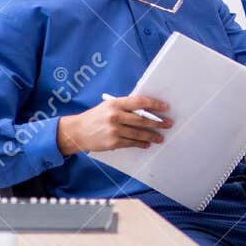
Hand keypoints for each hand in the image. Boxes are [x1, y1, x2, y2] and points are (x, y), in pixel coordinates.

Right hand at [56, 94, 170, 154]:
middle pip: (142, 119)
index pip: (139, 102)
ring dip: (152, 136)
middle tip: (168, 124)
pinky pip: (131, 143)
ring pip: (138, 133)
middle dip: (158, 122)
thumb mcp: (107, 106)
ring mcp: (114, 130)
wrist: (77, 132)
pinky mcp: (113, 142)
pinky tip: (147, 144)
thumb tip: (147, 109)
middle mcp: (115, 115)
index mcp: (115, 103)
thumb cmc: (95, 117)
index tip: (165, 107)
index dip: (154, 104)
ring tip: (160, 137)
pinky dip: (141, 143)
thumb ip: (125, 106)